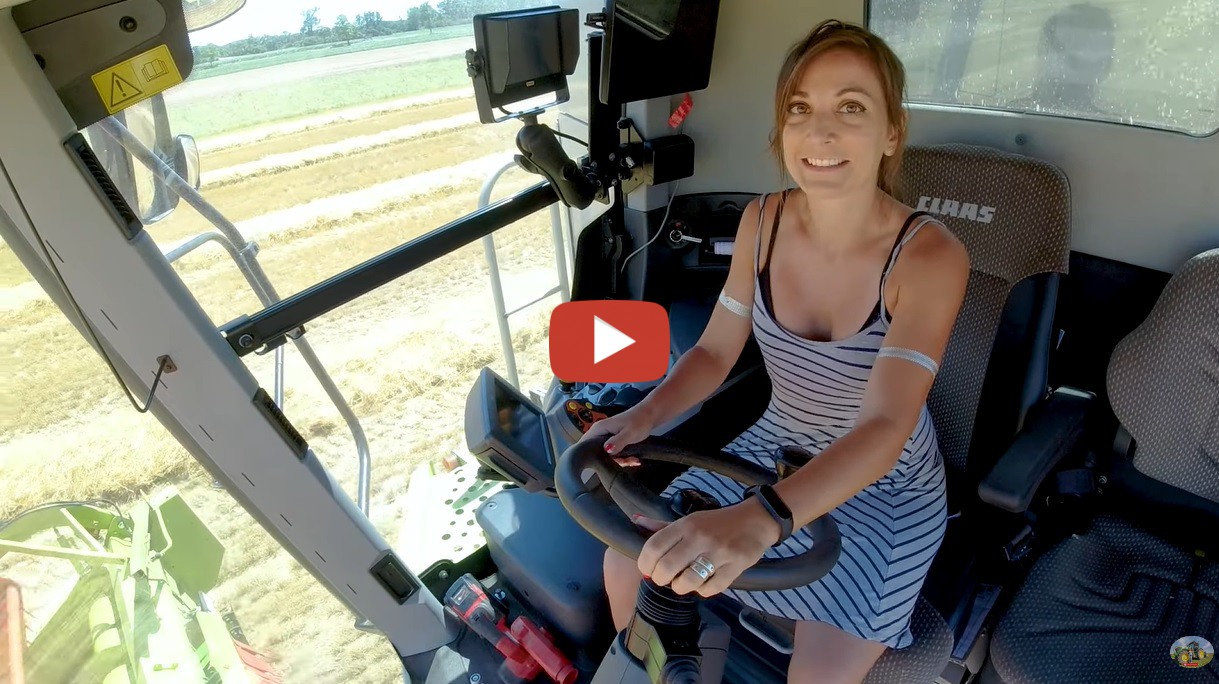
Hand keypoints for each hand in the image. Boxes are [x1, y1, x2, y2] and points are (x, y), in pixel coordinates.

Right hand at [577, 406, 655, 466]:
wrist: (650, 414)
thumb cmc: (640, 420)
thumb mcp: (629, 433)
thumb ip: (618, 442)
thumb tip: (606, 450)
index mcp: (599, 428)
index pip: (584, 445)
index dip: (592, 457)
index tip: (607, 462)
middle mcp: (600, 432)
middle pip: (596, 453)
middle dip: (611, 461)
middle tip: (625, 461)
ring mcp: (606, 436)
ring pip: (606, 455)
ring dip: (619, 460)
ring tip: (632, 459)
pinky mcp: (613, 440)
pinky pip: (613, 453)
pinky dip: (622, 457)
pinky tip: (632, 458)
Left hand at [632, 497, 780, 597]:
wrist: (756, 520)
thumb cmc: (717, 523)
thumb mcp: (689, 519)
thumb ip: (662, 526)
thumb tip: (636, 521)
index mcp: (686, 525)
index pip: (654, 546)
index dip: (645, 563)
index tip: (647, 569)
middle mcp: (700, 537)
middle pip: (667, 567)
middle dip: (660, 578)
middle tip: (664, 579)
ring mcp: (718, 553)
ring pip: (687, 582)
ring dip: (681, 587)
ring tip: (683, 582)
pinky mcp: (735, 567)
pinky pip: (711, 589)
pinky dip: (703, 590)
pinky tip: (704, 583)